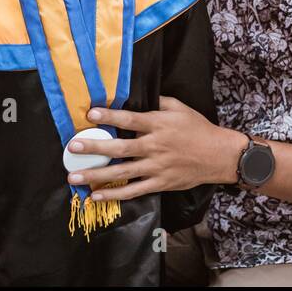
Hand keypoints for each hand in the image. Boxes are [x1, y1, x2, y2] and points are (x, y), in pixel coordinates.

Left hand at [66, 96, 244, 201]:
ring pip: (121, 172)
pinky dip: (114, 195)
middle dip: (94, 148)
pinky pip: (133, 191)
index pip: (130, 120)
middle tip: (73, 147)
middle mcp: (155, 146)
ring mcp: (156, 167)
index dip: (109, 116)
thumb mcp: (181, 108)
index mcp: (159, 125)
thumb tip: (140, 95)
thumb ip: (159, 102)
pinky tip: (95, 195)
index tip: (90, 114)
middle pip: (120, 148)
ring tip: (74, 176)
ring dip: (96, 175)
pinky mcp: (159, 183)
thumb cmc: (198, 129)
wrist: (218, 155)